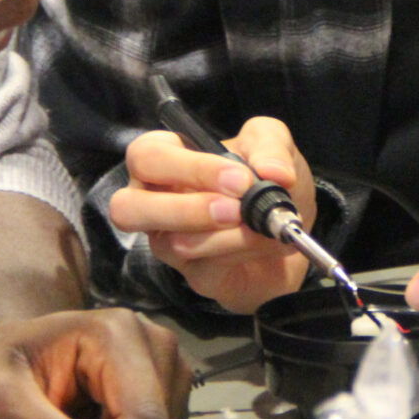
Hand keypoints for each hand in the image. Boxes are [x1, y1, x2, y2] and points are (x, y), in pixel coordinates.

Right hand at [109, 116, 315, 312]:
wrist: (291, 226)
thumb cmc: (264, 178)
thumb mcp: (274, 144)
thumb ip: (270, 145)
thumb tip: (272, 171)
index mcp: (165, 161)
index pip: (145, 156)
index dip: (188, 167)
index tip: (239, 177)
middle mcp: (155, 202)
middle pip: (127, 208)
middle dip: (182, 209)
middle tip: (234, 209)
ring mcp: (170, 243)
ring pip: (172, 244)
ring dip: (227, 235)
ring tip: (262, 225)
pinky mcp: (196, 275)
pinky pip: (206, 268)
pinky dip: (245, 251)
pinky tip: (270, 241)